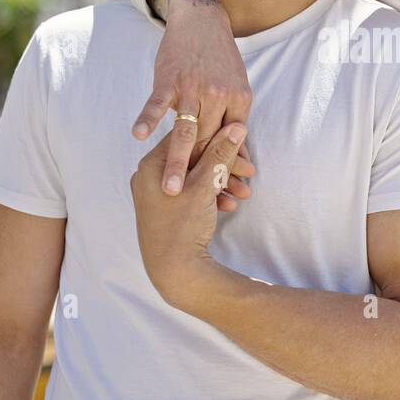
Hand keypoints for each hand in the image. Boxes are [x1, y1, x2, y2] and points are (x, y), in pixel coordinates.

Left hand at [131, 122, 248, 307]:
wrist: (174, 272)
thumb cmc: (184, 226)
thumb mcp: (205, 185)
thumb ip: (220, 153)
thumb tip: (236, 126)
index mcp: (152, 165)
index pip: (187, 137)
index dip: (217, 137)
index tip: (240, 143)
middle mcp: (149, 176)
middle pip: (192, 158)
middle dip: (224, 165)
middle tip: (250, 170)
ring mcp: (156, 194)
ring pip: (195, 178)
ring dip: (222, 182)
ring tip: (245, 192)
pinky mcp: (165, 210)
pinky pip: (190, 194)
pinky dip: (211, 196)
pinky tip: (231, 205)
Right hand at [133, 0, 252, 197]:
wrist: (203, 20)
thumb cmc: (221, 60)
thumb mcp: (237, 90)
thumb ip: (235, 123)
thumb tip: (241, 159)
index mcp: (239, 101)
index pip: (230, 144)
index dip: (223, 172)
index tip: (219, 198)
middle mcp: (218, 97)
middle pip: (208, 145)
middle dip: (200, 178)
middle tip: (193, 205)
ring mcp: (193, 88)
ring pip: (186, 131)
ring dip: (177, 162)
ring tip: (169, 188)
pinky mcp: (169, 79)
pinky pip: (158, 103)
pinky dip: (149, 118)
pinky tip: (140, 136)